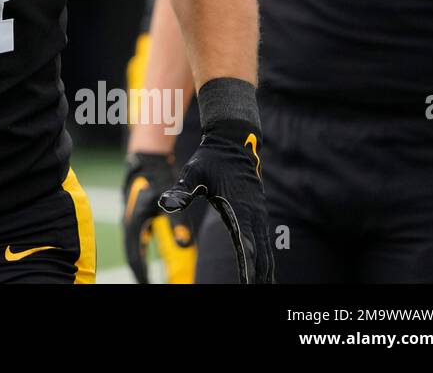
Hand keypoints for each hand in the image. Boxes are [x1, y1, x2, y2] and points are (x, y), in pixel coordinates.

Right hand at [122, 151, 197, 283]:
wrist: (146, 157)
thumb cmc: (158, 177)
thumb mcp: (169, 200)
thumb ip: (178, 223)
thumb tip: (185, 246)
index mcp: (133, 222)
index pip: (134, 256)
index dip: (141, 273)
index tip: (148, 285)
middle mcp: (129, 222)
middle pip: (131, 253)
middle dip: (138, 271)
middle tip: (147, 284)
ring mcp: (131, 217)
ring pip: (131, 245)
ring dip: (138, 260)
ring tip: (146, 274)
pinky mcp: (136, 213)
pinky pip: (135, 236)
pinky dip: (140, 247)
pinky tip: (146, 248)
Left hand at [158, 118, 274, 283]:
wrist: (233, 141)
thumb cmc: (210, 158)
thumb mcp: (193, 174)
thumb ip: (182, 190)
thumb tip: (165, 204)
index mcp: (239, 208)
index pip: (246, 244)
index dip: (248, 266)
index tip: (248, 283)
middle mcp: (253, 214)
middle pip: (261, 253)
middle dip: (261, 275)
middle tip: (258, 291)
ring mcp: (258, 214)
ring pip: (266, 249)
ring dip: (266, 270)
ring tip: (264, 288)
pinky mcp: (257, 213)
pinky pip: (264, 241)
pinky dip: (266, 259)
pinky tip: (263, 270)